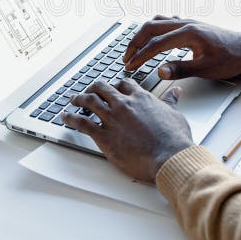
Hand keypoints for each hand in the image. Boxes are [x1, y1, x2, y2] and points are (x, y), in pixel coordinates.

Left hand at [63, 79, 192, 182]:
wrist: (168, 155)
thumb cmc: (173, 138)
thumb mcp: (174, 114)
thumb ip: (170, 101)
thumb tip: (175, 91)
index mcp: (141, 98)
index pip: (124, 84)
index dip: (116, 84)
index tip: (113, 87)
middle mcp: (124, 104)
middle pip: (102, 88)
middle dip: (94, 88)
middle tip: (89, 91)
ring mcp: (112, 119)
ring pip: (89, 101)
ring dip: (78, 99)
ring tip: (73, 100)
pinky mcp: (104, 136)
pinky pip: (82, 123)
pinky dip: (70, 118)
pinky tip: (65, 116)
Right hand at [123, 16, 240, 80]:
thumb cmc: (232, 58)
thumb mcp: (207, 69)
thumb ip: (181, 70)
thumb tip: (160, 71)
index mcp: (189, 33)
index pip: (156, 44)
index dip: (140, 56)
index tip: (130, 66)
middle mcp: (186, 24)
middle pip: (151, 27)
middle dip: (135, 42)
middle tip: (126, 58)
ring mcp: (189, 22)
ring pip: (158, 22)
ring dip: (143, 34)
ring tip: (135, 49)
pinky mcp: (192, 26)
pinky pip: (167, 22)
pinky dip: (155, 29)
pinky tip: (153, 39)